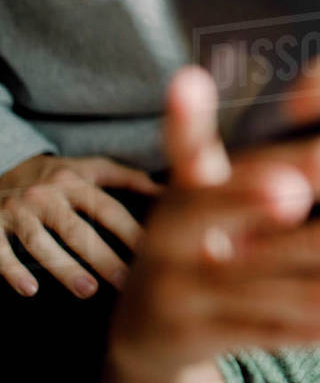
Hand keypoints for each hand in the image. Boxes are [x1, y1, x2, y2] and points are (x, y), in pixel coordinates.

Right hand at [0, 153, 161, 296]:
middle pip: (77, 230)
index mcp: (74, 183)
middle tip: (125, 282)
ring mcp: (17, 211)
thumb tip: (168, 191)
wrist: (1, 164)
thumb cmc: (56, 174)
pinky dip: (13, 270)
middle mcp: (46, 196)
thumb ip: (128, 178)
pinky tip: (30, 290)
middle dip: (102, 258)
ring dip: (63, 268)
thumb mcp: (90, 168)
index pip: (107, 210)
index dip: (130, 231)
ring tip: (87, 290)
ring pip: (40, 242)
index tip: (152, 253)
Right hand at [105, 68, 319, 382]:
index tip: (198, 82)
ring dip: (306, 288)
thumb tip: (233, 75)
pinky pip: (256, 333)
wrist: (153, 326)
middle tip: (295, 192)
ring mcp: (174, 294)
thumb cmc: (206, 237)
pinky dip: (306, 328)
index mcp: (182, 193)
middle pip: (205, 215)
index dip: (186, 121)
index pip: (184, 153)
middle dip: (249, 200)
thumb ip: (222, 144)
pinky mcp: (190, 339)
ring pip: (243, 288)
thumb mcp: (207, 192)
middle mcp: (166, 239)